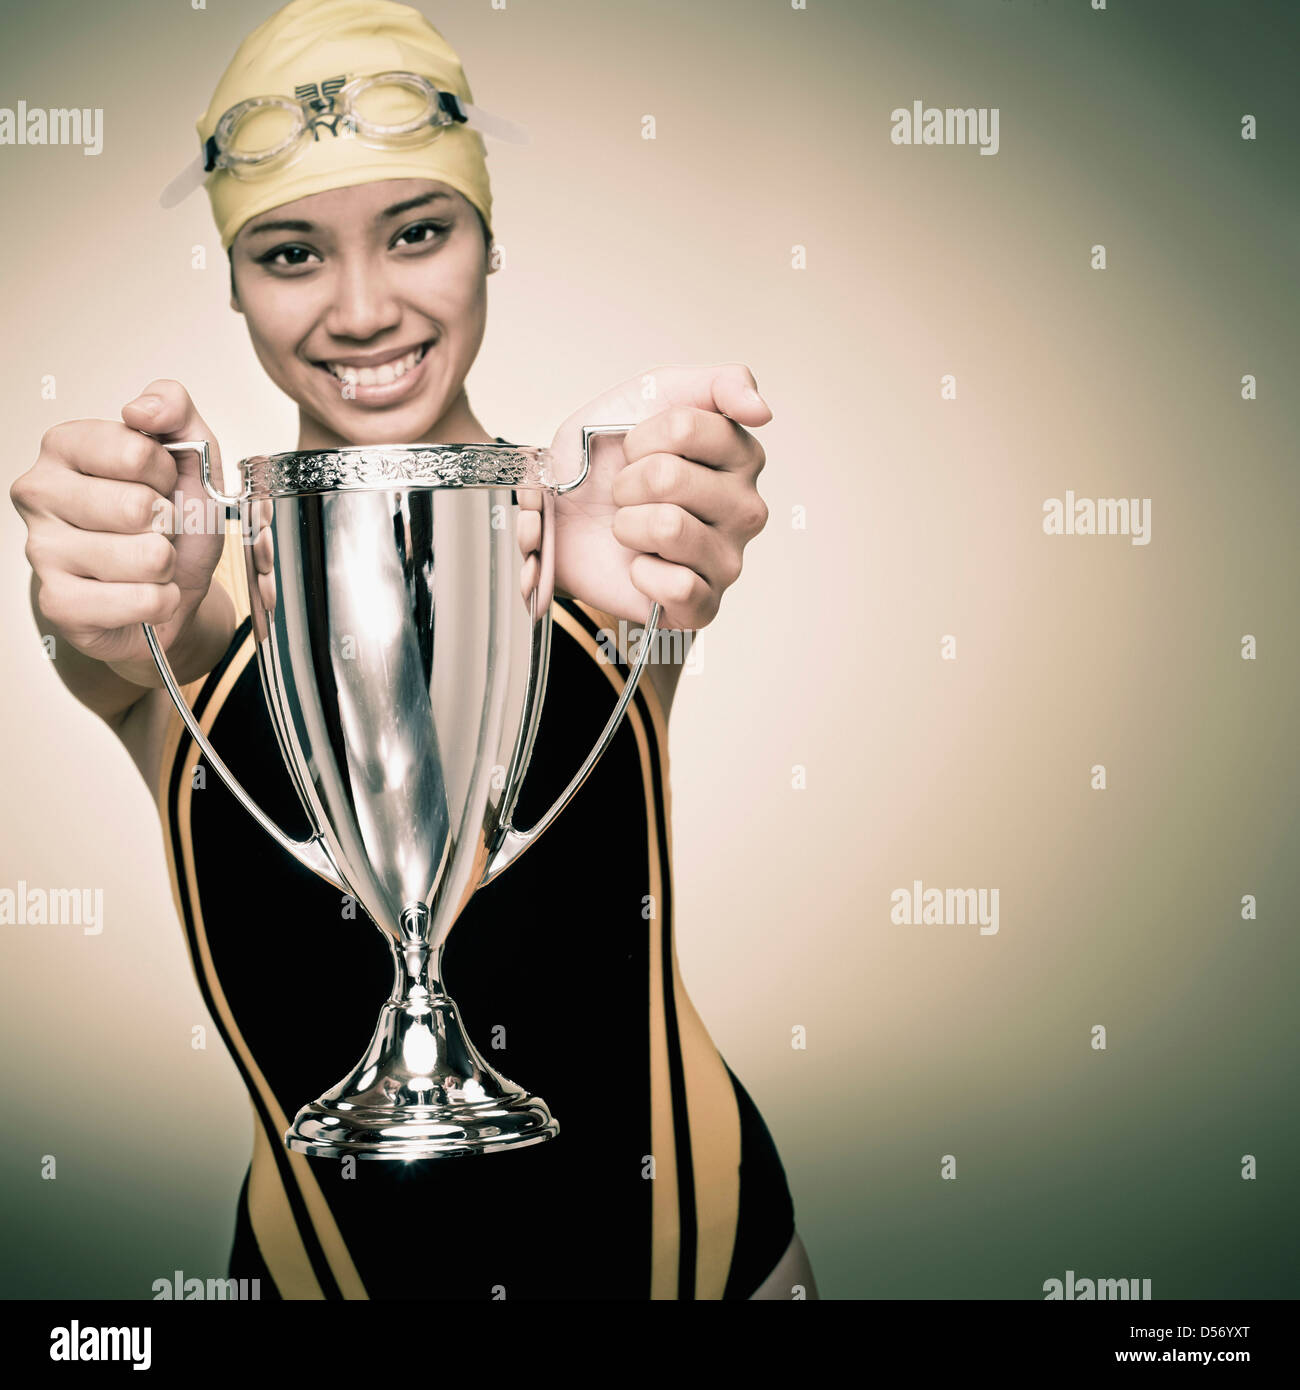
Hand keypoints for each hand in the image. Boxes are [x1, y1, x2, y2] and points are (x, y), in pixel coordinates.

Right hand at [10, 379, 230, 678]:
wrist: (171, 590)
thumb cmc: (174, 525)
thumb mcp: (190, 459)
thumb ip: (175, 411)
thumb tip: (140, 408)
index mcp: (66, 446)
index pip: (135, 451)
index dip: (167, 474)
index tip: (161, 484)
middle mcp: (40, 492)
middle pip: (138, 507)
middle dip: (170, 524)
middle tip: (156, 528)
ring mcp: (42, 549)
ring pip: (145, 557)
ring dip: (167, 566)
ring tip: (151, 563)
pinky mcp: (57, 602)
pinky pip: (139, 601)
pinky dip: (159, 601)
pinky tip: (143, 594)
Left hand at [547, 364, 770, 629]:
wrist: (566, 523)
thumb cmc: (608, 462)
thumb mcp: (651, 396)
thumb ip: (716, 384)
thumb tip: (762, 410)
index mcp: (741, 455)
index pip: (685, 426)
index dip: (640, 437)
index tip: (635, 448)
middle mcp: (746, 508)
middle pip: (670, 477)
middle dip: (627, 483)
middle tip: (628, 494)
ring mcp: (729, 560)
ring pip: (669, 528)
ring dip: (628, 525)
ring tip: (631, 528)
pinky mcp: (705, 606)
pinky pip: (678, 586)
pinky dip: (641, 574)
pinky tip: (641, 568)